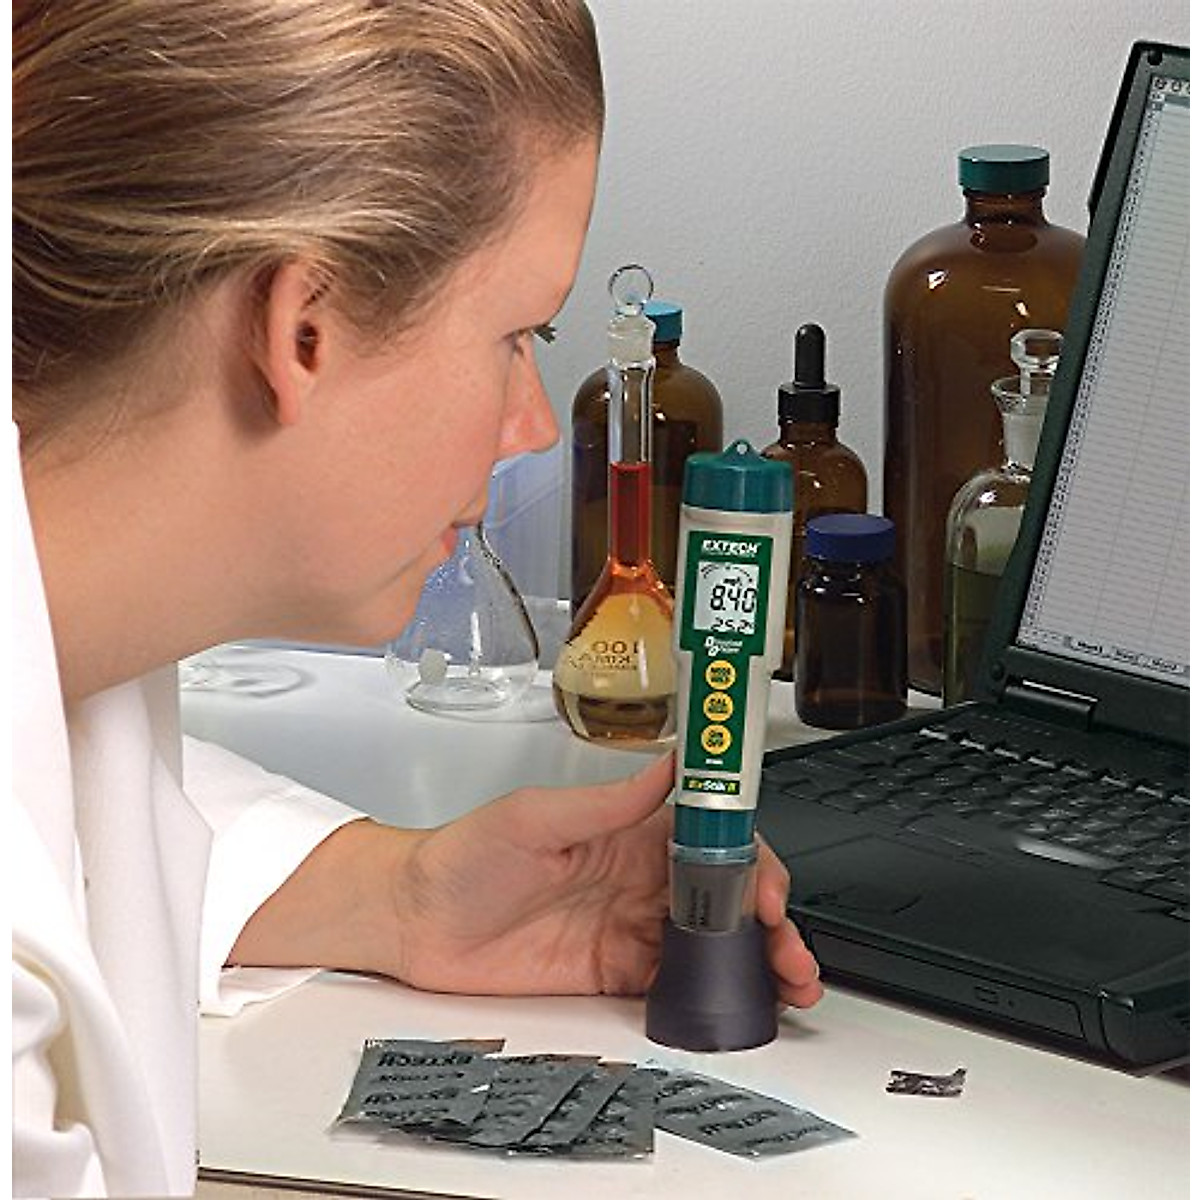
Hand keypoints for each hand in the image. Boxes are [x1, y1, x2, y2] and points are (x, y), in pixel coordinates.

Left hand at [392, 753, 822, 1007]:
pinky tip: (744, 1000)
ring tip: (789, 981)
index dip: (748, 858)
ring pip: (710, 940)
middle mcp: (636, 877)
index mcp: (627, 831)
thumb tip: (669, 769)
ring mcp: (628, 926)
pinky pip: (677, 981)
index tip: (765, 883)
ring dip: (755, 957)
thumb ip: (606, 803)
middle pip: (723, 893)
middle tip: (788, 945)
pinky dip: (716, 990)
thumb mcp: (534, 819)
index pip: (708, 838)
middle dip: (767, 916)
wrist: (414, 922)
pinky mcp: (612, 971)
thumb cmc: (462, 857)